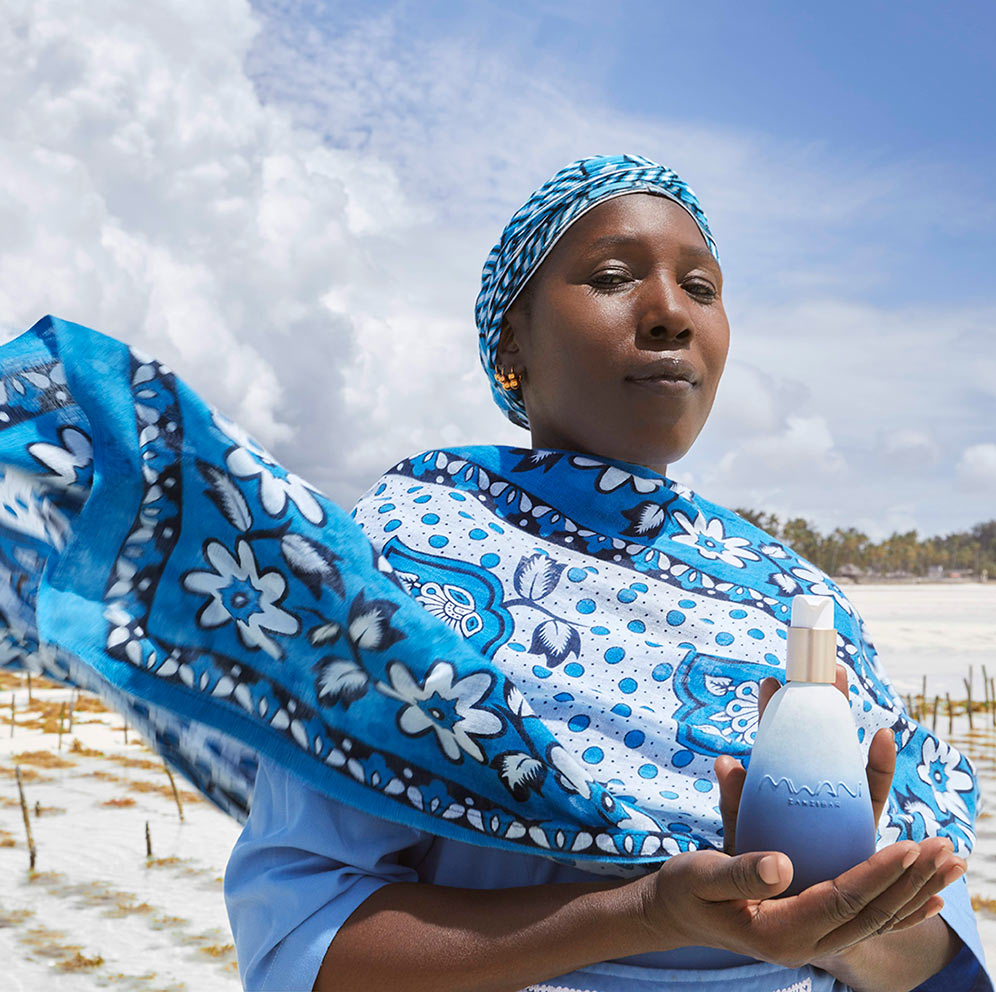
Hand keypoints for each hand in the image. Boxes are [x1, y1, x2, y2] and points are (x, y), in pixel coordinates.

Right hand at [634, 834, 964, 968]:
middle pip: (872, 915)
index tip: (908, 844)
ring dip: (917, 891)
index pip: (843, 902)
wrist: (673, 914)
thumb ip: (740, 869)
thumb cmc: (684, 888)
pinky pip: (868, 924)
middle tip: (943, 847)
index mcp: (779, 931)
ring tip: (951, 862)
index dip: (878, 874)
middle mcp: (804, 944)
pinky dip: (902, 910)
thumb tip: (782, 865)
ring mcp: (812, 942)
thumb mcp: (701, 873)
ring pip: (878, 921)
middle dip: (912, 880)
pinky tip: (929, 899)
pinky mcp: (814, 930)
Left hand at [715, 664, 896, 854]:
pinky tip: (884, 740)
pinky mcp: (854, 837)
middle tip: (828, 668)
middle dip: (825, 703)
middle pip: (820, 742)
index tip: (772, 678)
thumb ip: (734, 801)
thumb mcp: (736, 834)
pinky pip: (868, 800)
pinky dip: (878, 768)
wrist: (768, 915)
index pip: (783, 742)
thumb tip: (725, 762)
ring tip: (854, 695)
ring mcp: (833, 814)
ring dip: (850, 727)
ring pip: (845, 765)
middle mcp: (809, 796)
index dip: (780, 710)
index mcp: (779, 792)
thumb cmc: (748, 867)